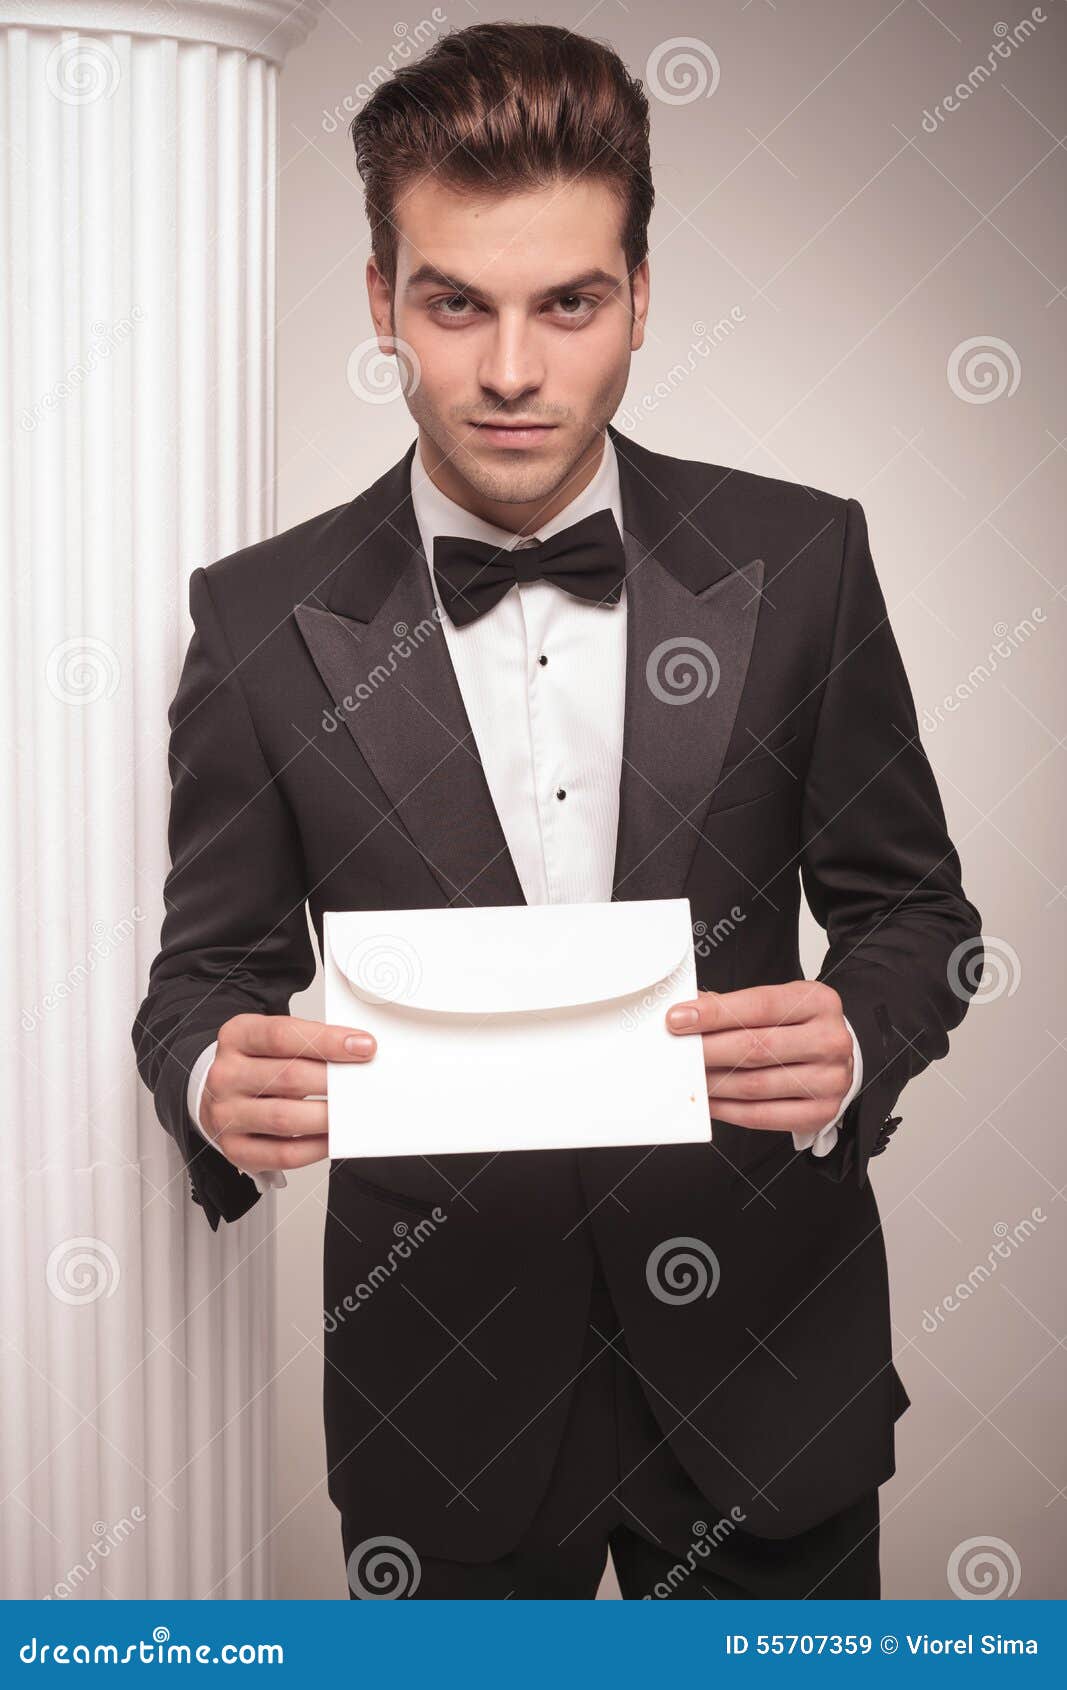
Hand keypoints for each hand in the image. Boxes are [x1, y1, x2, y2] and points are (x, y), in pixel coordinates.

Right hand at [199, 1013, 375, 1172]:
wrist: (220, 1093)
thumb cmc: (256, 1063)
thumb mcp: (273, 1039)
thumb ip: (309, 1042)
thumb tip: (357, 1054)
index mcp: (236, 1037)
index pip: (283, 1035)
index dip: (328, 1041)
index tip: (364, 1047)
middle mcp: (225, 1074)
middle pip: (288, 1077)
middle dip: (334, 1081)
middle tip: (363, 1085)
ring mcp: (226, 1114)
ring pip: (285, 1118)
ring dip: (327, 1117)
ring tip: (352, 1112)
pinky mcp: (235, 1148)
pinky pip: (283, 1154)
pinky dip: (315, 1148)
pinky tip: (332, 1137)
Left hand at [665, 981, 852, 1132]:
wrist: (834, 1055)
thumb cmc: (799, 1026)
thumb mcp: (777, 1002)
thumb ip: (734, 1006)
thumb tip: (687, 1013)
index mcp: (818, 1002)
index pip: (760, 1005)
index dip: (715, 1013)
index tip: (678, 1019)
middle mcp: (829, 1040)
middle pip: (756, 1047)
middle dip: (707, 1050)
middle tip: (678, 1052)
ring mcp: (829, 1080)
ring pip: (754, 1085)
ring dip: (713, 1082)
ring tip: (688, 1077)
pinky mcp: (820, 1112)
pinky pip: (762, 1115)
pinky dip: (727, 1109)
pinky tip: (708, 1100)